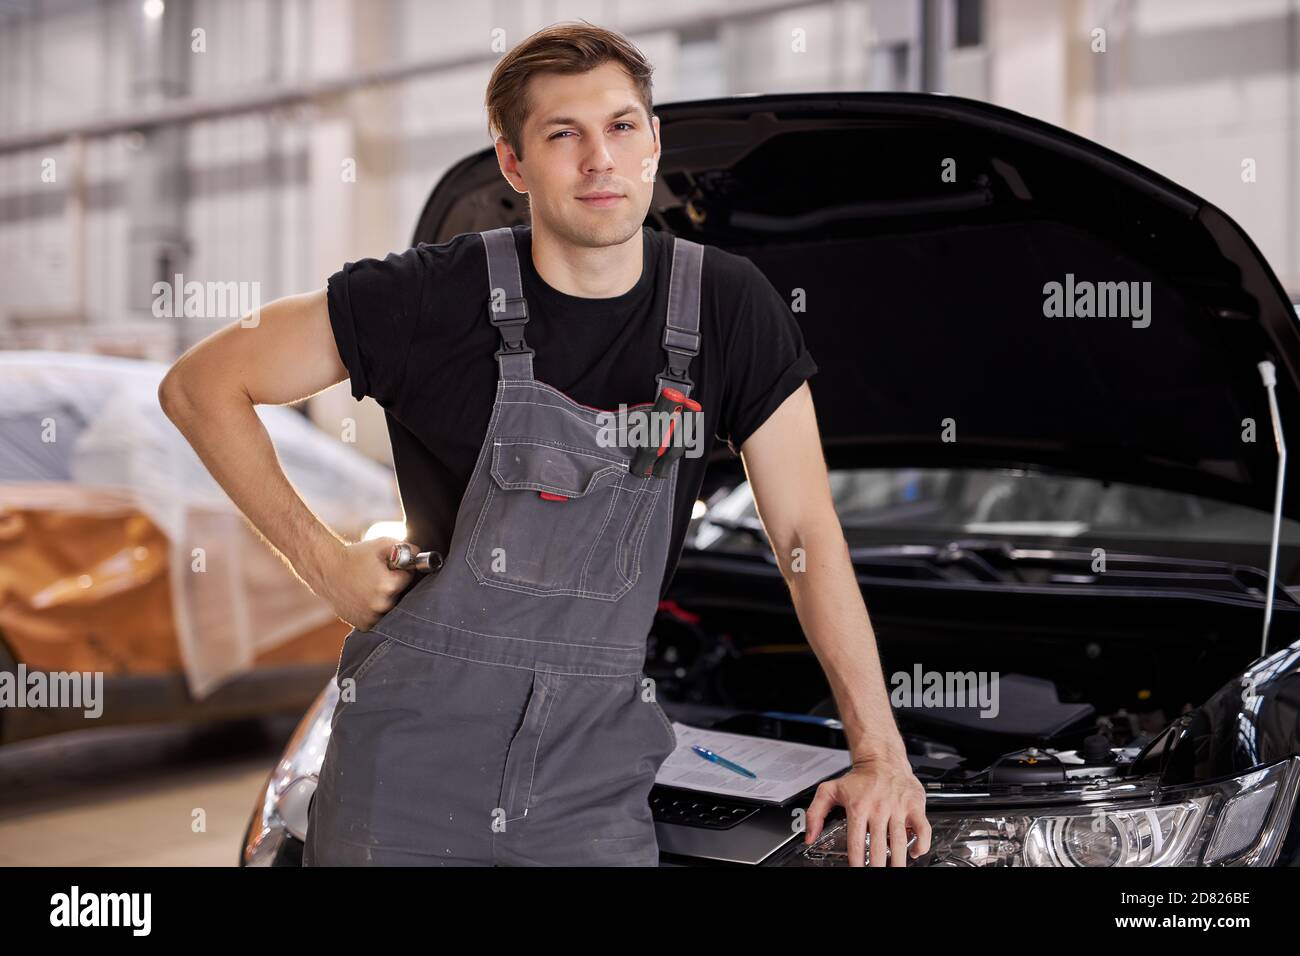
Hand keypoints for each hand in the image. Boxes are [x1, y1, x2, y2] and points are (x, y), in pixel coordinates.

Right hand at [310, 537, 415, 631]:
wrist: (326, 569)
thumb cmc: (355, 555)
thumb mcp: (382, 544)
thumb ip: (406, 549)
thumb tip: (420, 554)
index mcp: (389, 586)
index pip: (409, 578)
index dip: (401, 571)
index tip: (391, 567)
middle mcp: (381, 605)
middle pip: (400, 595)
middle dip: (394, 586)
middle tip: (378, 576)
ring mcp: (371, 617)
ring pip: (389, 608)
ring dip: (385, 600)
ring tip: (369, 587)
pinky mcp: (363, 625)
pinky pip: (378, 618)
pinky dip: (374, 611)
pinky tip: (364, 598)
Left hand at [803, 753, 930, 866]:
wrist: (882, 759)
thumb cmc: (859, 778)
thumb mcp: (830, 790)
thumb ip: (815, 813)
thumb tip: (809, 836)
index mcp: (858, 807)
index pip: (856, 842)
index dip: (856, 861)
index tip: (856, 868)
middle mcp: (879, 808)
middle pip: (878, 846)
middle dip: (877, 865)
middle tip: (876, 872)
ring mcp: (898, 808)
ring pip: (900, 841)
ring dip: (897, 860)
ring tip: (894, 869)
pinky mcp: (914, 806)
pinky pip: (923, 829)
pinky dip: (921, 844)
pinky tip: (914, 853)